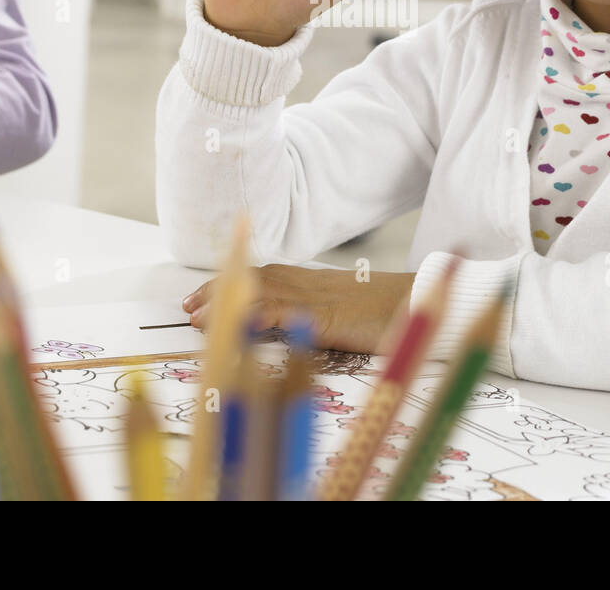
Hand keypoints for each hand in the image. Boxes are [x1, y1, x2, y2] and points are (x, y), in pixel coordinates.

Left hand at [181, 264, 415, 354]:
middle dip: (217, 292)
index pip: (261, 278)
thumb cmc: (388, 312)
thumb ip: (316, 317)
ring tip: (199, 319)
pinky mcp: (327, 314)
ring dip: (227, 305)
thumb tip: (290, 331)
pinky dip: (260, 316)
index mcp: (312, 283)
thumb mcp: (345, 313)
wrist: (421, 301)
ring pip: (262, 293)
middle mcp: (309, 283)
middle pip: (253, 280)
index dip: (228, 286)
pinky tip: (239, 324)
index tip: (200, 299)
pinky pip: (288, 312)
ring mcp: (317, 297)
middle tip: (188, 308)